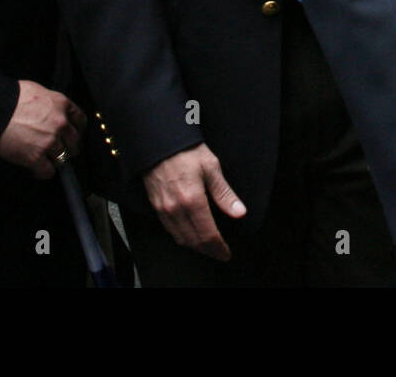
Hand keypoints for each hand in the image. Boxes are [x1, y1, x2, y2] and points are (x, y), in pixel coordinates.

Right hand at [0, 80, 84, 178]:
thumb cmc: (10, 97)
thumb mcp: (37, 90)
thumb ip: (50, 102)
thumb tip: (52, 110)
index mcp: (61, 104)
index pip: (81, 120)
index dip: (77, 129)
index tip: (73, 134)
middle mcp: (60, 123)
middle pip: (75, 141)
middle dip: (69, 146)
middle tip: (60, 149)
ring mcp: (49, 141)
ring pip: (63, 157)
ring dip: (55, 160)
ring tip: (45, 159)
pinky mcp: (36, 157)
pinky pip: (48, 171)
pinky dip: (43, 172)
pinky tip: (36, 168)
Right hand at [143, 143, 245, 261]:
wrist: (160, 141)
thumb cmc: (187, 151)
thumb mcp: (211, 167)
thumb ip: (224, 194)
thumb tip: (239, 212)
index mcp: (193, 200)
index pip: (208, 234)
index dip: (219, 247)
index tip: (226, 253)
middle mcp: (176, 209)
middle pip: (194, 241)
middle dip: (209, 251)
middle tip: (220, 253)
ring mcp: (164, 209)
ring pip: (180, 239)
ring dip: (195, 247)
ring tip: (208, 248)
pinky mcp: (156, 206)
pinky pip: (169, 230)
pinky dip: (181, 238)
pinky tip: (189, 235)